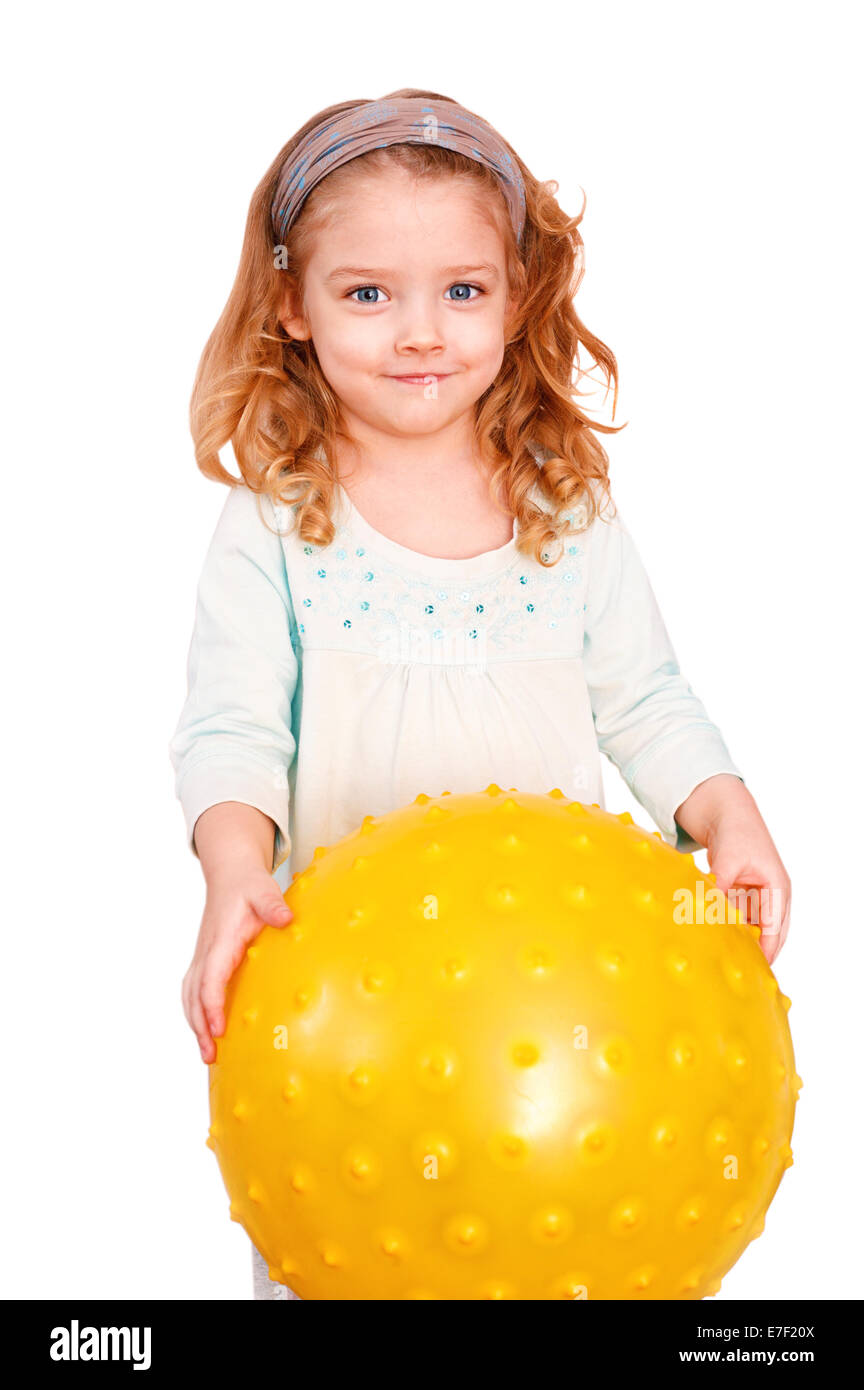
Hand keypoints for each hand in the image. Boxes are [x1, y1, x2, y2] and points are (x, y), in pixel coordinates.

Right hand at [182, 864, 292, 1062]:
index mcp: (220, 941)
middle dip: (200, 1026)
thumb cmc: (247, 885)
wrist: (230, 875)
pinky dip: (197, 1013)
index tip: (218, 1028)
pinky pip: (195, 991)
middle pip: (194, 995)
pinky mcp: (206, 961)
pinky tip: (209, 1031)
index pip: (210, 978)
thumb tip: (286, 918)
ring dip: (195, 1024)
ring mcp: (203, 958)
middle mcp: (206, 952)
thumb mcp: (263, 890)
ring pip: (190, 996)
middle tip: (211, 1055)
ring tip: (208, 1053)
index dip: (212, 1004)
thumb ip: (273, 905)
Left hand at [705, 805, 790, 966]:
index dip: (766, 951)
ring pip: (753, 927)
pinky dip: (731, 927)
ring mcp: (759, 895)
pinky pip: (740, 918)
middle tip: (742, 974)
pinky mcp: (744, 894)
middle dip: (757, 952)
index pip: (775, 928)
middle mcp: (773, 895)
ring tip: (727, 962)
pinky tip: (717, 940)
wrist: (726, 813)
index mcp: (778, 888)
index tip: (756, 971)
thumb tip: (708, 911)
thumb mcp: (728, 861)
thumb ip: (720, 886)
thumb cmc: (736, 833)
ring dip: (742, 941)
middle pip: (769, 933)